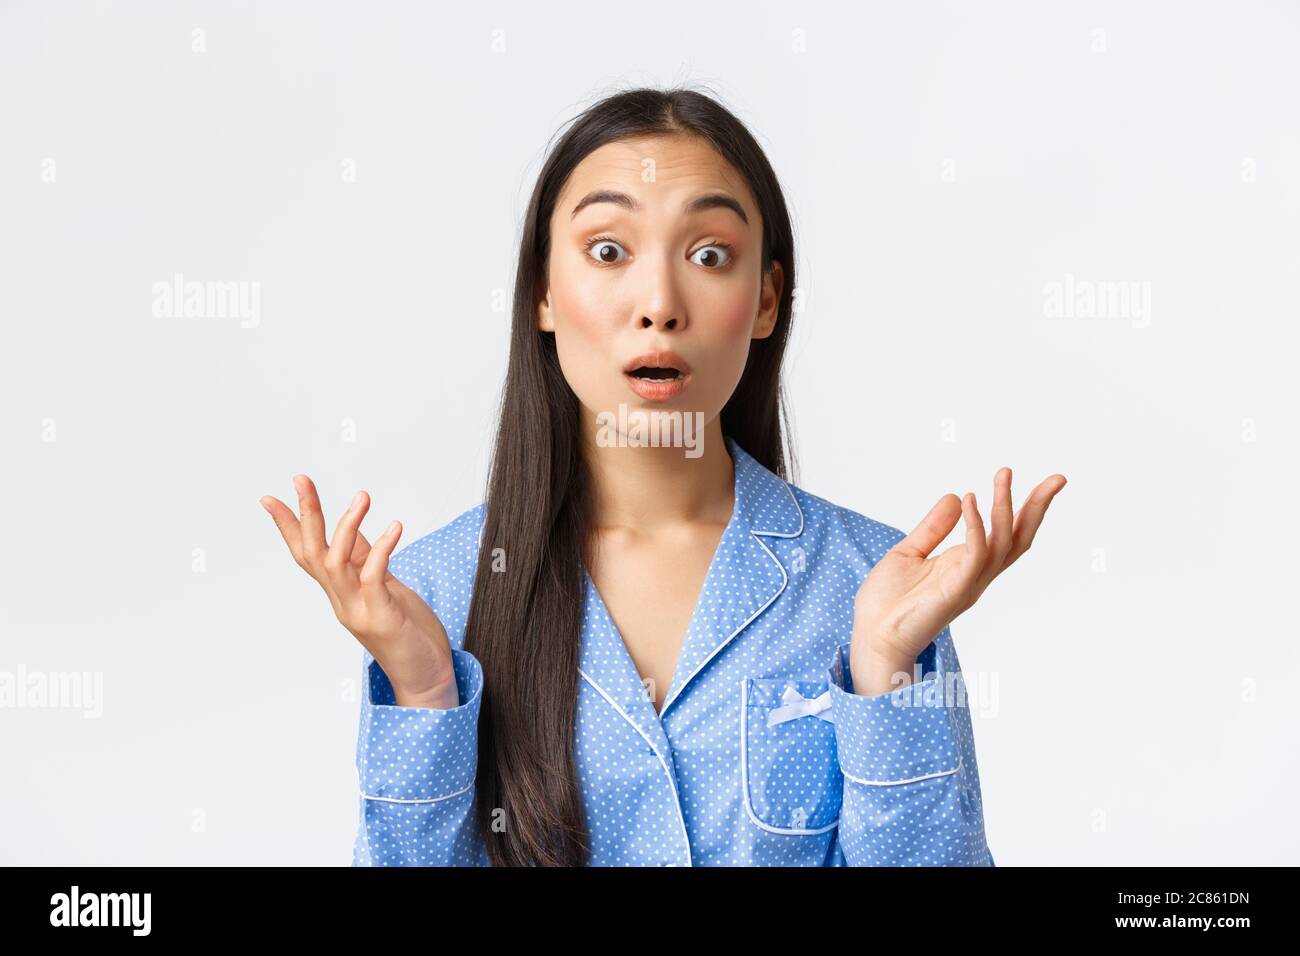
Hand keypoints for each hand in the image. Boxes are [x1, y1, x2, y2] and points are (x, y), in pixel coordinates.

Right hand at [260, 475, 457, 708]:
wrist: (426, 677)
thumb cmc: (407, 632)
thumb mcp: (384, 587)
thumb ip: (365, 561)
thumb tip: (352, 529)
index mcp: (340, 592)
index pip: (306, 554)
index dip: (288, 526)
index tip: (269, 498)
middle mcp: (342, 601)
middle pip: (312, 553)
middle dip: (306, 513)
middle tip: (301, 479)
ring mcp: (358, 610)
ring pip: (335, 563)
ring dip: (346, 526)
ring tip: (362, 496)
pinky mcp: (381, 616)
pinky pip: (373, 577)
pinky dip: (381, 549)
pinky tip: (395, 526)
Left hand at [849, 467, 1066, 694]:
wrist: (872, 636)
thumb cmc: (887, 602)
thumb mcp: (910, 552)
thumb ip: (934, 527)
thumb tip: (955, 496)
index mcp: (967, 565)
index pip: (1005, 534)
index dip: (1023, 508)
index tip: (1042, 482)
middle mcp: (975, 574)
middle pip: (1018, 539)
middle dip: (1038, 508)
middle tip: (1058, 478)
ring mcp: (968, 583)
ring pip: (1001, 542)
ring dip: (1004, 506)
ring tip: (1003, 475)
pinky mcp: (955, 590)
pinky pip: (975, 555)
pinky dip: (976, 526)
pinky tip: (969, 501)